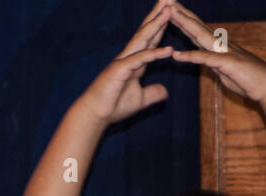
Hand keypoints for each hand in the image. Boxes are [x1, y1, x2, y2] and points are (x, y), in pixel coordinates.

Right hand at [78, 1, 172, 124]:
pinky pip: (139, 60)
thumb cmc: (112, 107)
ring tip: (169, 9)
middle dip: (158, 14)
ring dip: (156, 24)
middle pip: (146, 32)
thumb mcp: (139, 100)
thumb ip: (152, 94)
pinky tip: (168, 49)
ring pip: (142, 39)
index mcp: (134, 62)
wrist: (94, 116)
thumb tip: (165, 92)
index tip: (172, 10)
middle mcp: (128, 57)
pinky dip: (154, 54)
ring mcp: (123, 62)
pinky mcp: (119, 70)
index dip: (161, 25)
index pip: (150, 39)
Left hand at [168, 3, 265, 103]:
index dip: (183, 18)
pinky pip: (206, 59)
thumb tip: (204, 60)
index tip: (169, 8)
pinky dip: (192, 56)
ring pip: (201, 35)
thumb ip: (212, 63)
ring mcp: (225, 52)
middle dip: (181, 13)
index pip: (196, 29)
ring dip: (185, 24)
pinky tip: (177, 55)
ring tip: (170, 14)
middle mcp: (220, 44)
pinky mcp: (228, 64)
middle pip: (197, 26)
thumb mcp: (224, 69)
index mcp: (217, 46)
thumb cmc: (247, 79)